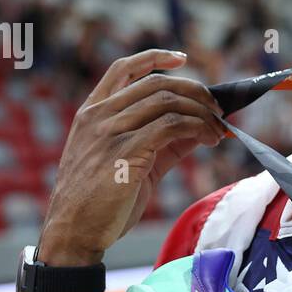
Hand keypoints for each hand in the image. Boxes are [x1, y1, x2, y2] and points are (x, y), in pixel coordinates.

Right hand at [39, 49, 226, 263]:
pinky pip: (170, 126)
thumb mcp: (126, 163)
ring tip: (218, 130)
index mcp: (91, 113)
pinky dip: (196, 128)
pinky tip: (208, 140)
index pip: (123, 69)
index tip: (181, 58)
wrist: (73, 233)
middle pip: (156, 84)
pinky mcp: (125, 152)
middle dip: (194, 91)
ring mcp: (109, 132)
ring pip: (167, 102)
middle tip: (216, 108)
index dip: (155, 58)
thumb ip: (158, 143)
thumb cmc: (98, 202)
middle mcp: (98, 116)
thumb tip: (196, 131)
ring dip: (201, 113)